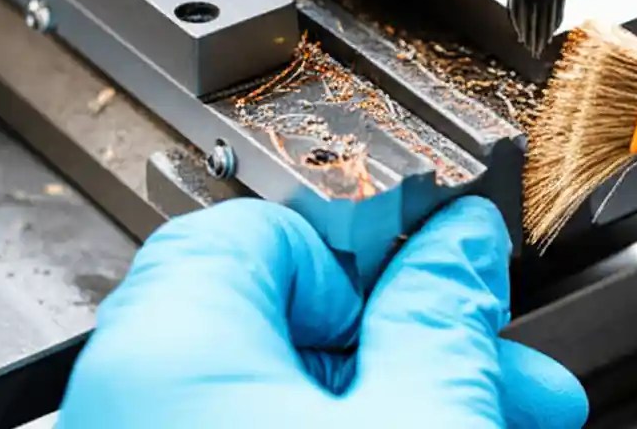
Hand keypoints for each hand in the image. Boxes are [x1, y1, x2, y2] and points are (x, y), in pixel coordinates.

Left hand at [57, 197, 587, 427]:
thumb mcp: (427, 423)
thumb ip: (444, 318)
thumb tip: (463, 249)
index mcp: (166, 357)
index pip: (265, 227)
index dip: (373, 244)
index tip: (443, 271)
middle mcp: (129, 410)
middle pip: (290, 324)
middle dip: (419, 335)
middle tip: (503, 358)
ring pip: (290, 398)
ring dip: (407, 396)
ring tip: (507, 412)